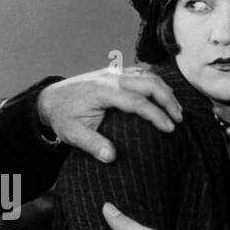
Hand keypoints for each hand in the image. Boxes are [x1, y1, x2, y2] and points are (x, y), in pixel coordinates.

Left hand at [37, 66, 182, 163]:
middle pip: (149, 83)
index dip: (156, 115)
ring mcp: (114, 73)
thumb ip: (92, 144)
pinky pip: (141, 72)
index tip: (170, 128)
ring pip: (148, 75)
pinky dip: (156, 82)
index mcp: (103, 92)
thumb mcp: (72, 133)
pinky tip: (163, 95)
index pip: (138, 101)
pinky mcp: (115, 73)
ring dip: (165, 90)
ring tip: (176, 109)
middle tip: (179, 118)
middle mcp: (112, 78)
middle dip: (168, 100)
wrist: (50, 98)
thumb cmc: (62, 116)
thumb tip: (111, 157)